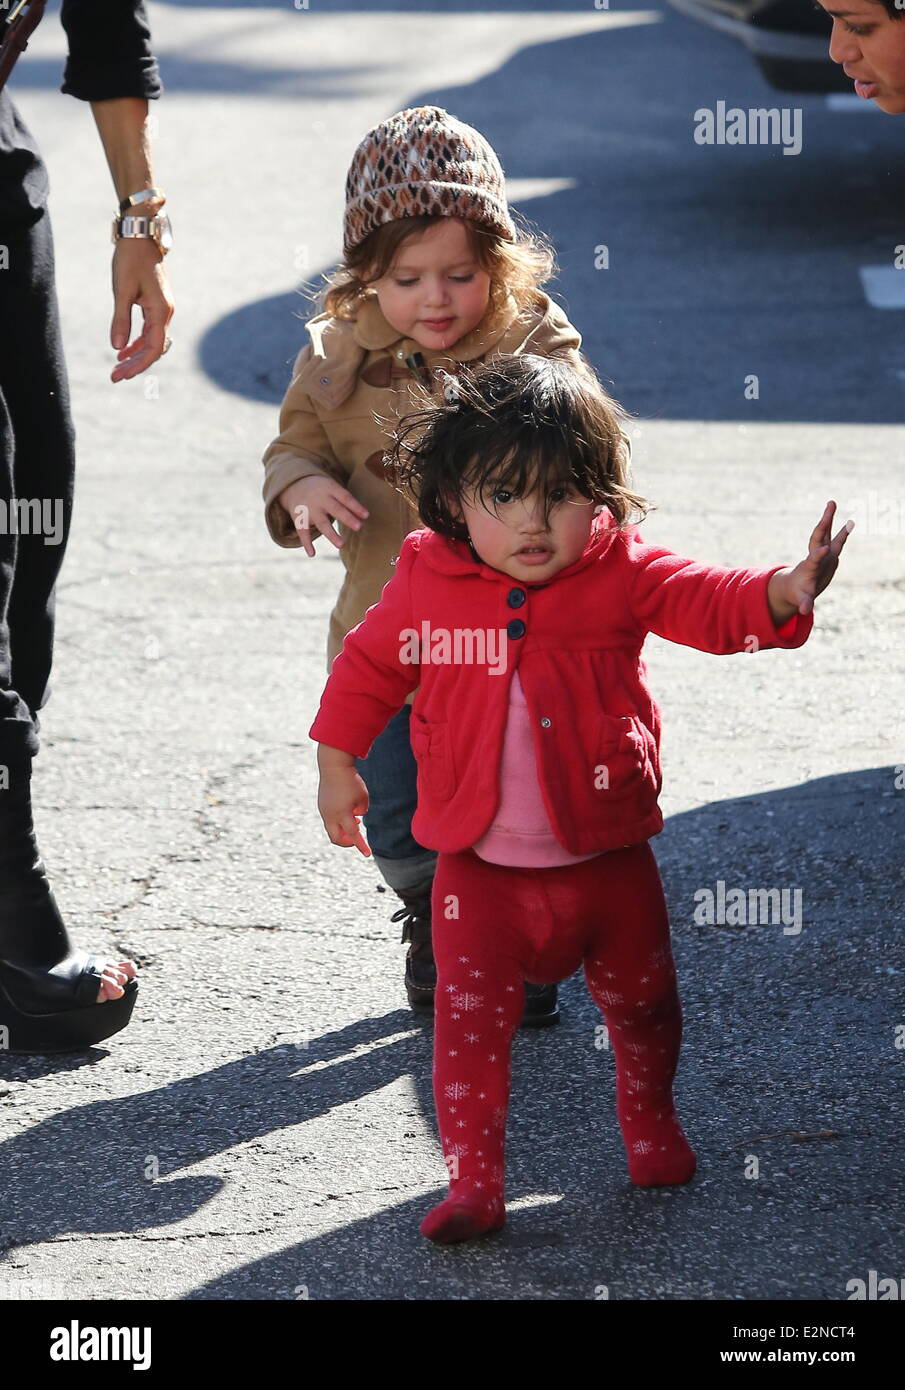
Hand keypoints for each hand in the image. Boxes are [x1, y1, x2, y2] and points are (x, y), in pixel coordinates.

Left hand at [110, 238, 174, 381]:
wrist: (141, 236)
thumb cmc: (130, 260)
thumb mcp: (122, 290)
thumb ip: (120, 320)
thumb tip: (117, 347)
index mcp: (161, 311)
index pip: (153, 348)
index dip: (137, 365)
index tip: (120, 375)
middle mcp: (166, 313)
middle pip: (153, 349)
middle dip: (134, 364)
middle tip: (115, 376)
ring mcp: (162, 309)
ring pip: (151, 341)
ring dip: (135, 355)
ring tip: (117, 366)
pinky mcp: (156, 305)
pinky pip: (149, 331)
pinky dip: (137, 342)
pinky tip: (123, 349)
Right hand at [279, 475, 368, 556]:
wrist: (294, 485)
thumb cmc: (323, 491)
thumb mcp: (333, 489)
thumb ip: (346, 503)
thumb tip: (364, 519)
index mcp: (330, 489)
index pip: (345, 497)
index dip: (356, 506)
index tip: (367, 515)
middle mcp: (320, 499)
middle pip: (335, 509)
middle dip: (347, 518)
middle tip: (359, 527)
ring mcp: (309, 509)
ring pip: (322, 523)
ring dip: (331, 534)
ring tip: (341, 545)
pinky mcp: (299, 518)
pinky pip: (303, 532)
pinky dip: (306, 543)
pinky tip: (312, 554)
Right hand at [317, 764, 370, 856]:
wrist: (333, 766)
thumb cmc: (351, 780)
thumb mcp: (363, 797)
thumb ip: (361, 811)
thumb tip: (356, 817)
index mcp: (342, 814)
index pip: (353, 835)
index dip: (361, 845)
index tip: (368, 854)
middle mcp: (330, 815)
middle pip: (336, 838)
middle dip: (347, 842)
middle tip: (357, 839)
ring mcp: (324, 811)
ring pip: (332, 829)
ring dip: (343, 830)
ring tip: (355, 821)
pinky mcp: (322, 806)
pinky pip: (330, 820)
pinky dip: (339, 821)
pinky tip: (347, 812)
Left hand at [770, 500, 853, 619]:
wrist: (795, 585)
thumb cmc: (799, 592)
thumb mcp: (801, 599)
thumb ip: (804, 602)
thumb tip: (804, 611)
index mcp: (809, 567)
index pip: (814, 559)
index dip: (818, 555)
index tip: (823, 548)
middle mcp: (815, 555)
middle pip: (819, 537)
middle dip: (823, 524)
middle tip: (827, 510)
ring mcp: (822, 552)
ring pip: (826, 533)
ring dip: (829, 518)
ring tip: (831, 502)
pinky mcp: (828, 553)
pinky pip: (836, 539)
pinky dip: (843, 531)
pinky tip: (851, 521)